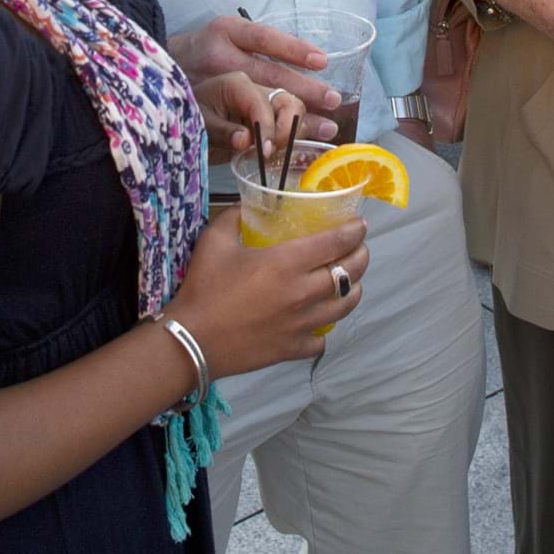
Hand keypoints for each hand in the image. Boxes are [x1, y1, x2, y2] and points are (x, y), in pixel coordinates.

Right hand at [164, 206, 370, 378]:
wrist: (192, 341)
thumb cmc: (204, 287)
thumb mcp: (214, 240)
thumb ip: (234, 217)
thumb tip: (247, 205)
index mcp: (287, 262)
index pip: (336, 242)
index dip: (354, 231)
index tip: (359, 225)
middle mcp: (303, 292)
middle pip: (350, 272)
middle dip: (361, 256)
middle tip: (358, 249)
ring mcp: (302, 323)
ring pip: (346, 305)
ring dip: (353, 289)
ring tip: (350, 282)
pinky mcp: (294, 348)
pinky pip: (322, 338)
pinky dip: (324, 328)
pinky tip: (318, 320)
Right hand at [171, 14, 342, 139]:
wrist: (160, 70)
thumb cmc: (207, 52)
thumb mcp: (229, 38)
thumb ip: (260, 48)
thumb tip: (312, 62)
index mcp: (227, 32)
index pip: (264, 38)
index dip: (293, 49)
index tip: (322, 60)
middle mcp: (218, 57)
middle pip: (267, 73)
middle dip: (304, 90)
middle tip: (333, 100)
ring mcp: (209, 85)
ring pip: (257, 103)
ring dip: (292, 117)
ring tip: (323, 126)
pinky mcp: (202, 112)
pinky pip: (233, 126)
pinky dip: (259, 134)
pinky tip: (282, 142)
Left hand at [196, 73, 302, 169]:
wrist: (185, 123)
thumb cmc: (189, 119)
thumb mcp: (200, 125)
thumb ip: (223, 132)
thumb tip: (246, 140)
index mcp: (237, 84)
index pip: (262, 103)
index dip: (267, 128)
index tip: (265, 151)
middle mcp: (257, 91)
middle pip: (290, 103)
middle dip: (287, 129)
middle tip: (271, 151)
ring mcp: (266, 105)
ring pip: (295, 116)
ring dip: (290, 137)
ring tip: (269, 155)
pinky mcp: (270, 121)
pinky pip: (290, 129)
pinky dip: (289, 143)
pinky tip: (274, 157)